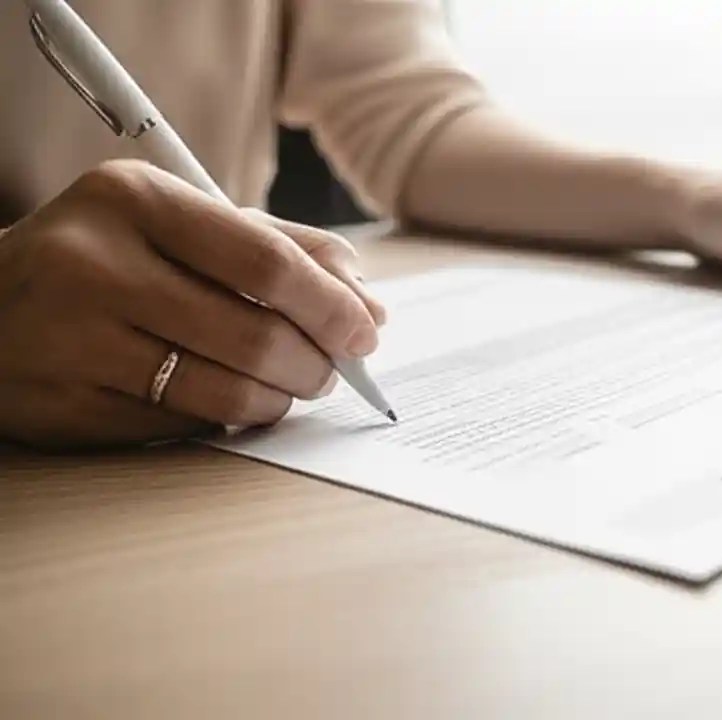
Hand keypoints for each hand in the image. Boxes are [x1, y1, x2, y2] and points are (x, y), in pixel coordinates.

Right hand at [0, 160, 384, 450]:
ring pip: (229, 394)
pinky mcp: (65, 407)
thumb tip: (367, 304)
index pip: (267, 262)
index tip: (364, 332)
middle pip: (257, 335)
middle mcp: (95, 265)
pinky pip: (184, 427)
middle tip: (330, 369)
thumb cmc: (107, 258)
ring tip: (286, 386)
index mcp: (133, 200)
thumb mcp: (183, 224)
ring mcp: (73, 341)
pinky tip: (220, 398)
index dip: (332, 306)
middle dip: (316, 363)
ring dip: (279, 398)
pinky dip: (223, 418)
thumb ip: (282, 249)